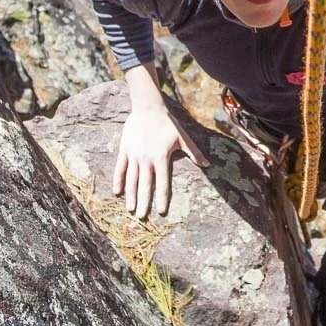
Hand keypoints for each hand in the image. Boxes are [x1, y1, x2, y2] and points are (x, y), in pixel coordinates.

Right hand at [113, 102, 207, 220]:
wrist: (147, 108)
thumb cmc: (168, 123)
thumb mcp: (183, 138)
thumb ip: (194, 153)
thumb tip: (208, 165)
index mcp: (161, 158)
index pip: (162, 183)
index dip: (161, 198)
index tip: (161, 211)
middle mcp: (146, 159)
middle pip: (145, 185)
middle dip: (144, 202)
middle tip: (142, 217)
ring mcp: (134, 155)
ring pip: (132, 180)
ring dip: (131, 196)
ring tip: (131, 209)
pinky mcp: (125, 150)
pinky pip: (120, 168)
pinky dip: (118, 180)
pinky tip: (117, 192)